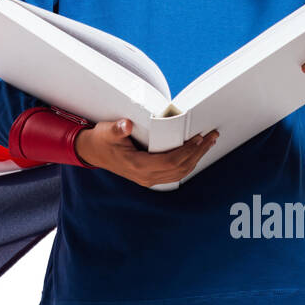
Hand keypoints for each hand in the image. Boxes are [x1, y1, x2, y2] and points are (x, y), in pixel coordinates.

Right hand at [75, 119, 219, 188]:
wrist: (93, 152)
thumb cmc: (102, 140)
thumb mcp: (107, 131)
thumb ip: (117, 129)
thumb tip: (126, 125)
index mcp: (137, 166)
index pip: (170, 162)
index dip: (186, 151)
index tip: (198, 138)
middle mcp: (145, 176)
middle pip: (179, 168)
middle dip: (198, 153)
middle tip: (211, 137)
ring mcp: (148, 179)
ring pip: (179, 173)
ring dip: (196, 159)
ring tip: (208, 144)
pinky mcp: (150, 176)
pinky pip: (174, 173)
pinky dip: (188, 163)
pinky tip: (195, 153)